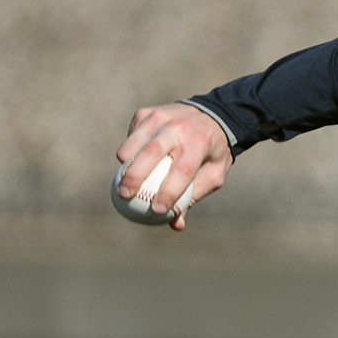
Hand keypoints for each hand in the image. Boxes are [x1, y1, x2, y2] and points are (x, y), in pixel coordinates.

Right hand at [116, 103, 232, 230]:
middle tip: (124, 196)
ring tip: (123, 183)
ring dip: (126, 165)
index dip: (169, 192)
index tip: (156, 211)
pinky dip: (130, 151)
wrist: (211, 115)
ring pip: (133, 144)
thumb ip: (193, 197)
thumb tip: (175, 224)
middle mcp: (178, 128)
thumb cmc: (210, 152)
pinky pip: (131, 138)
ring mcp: (159, 117)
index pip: (182, 171)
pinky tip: (135, 160)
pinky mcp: (146, 113)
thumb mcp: (213, 174)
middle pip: (151, 153)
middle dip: (135, 177)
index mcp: (199, 143)